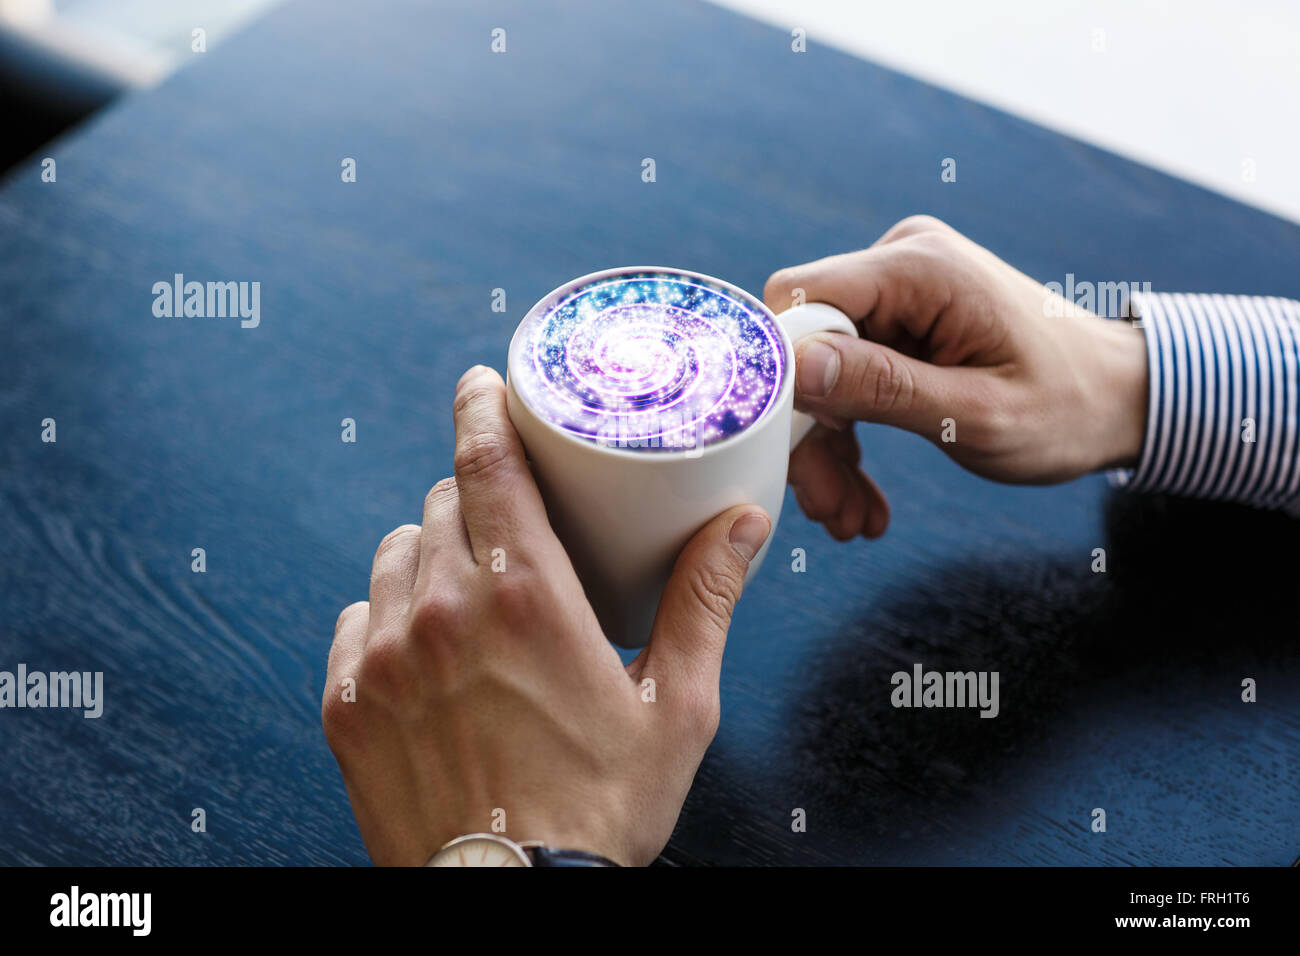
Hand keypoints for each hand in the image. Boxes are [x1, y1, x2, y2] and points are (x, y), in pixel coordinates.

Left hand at [322, 366, 770, 865]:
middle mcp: (442, 613)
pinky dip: (386, 616)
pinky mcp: (346, 702)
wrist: (513, 905)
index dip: (480, 409)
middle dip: (475, 496)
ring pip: (395, 554)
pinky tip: (424, 648)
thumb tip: (742, 521)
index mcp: (527, 600)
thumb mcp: (676, 708)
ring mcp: (382, 658)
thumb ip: (704, 600)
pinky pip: (355, 618)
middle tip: (509, 525)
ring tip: (471, 592)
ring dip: (431, 553)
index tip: (481, 384)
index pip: (486, 464)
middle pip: (442, 503)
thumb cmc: (601, 812)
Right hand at [765, 215, 1147, 537]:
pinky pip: (850, 374)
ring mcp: (900, 291)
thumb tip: (797, 369)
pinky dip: (852, 434)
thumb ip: (884, 387)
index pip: (802, 299)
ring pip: (823, 370)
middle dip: (810, 433)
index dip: (783, 373)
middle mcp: (900, 263)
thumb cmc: (1067, 407)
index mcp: (920, 268)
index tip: (789, 448)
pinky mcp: (902, 319)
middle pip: (808, 345)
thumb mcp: (975, 415)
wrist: (1120, 398)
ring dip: (829, 447)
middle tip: (826, 508)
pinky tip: (861, 493)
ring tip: (849, 517)